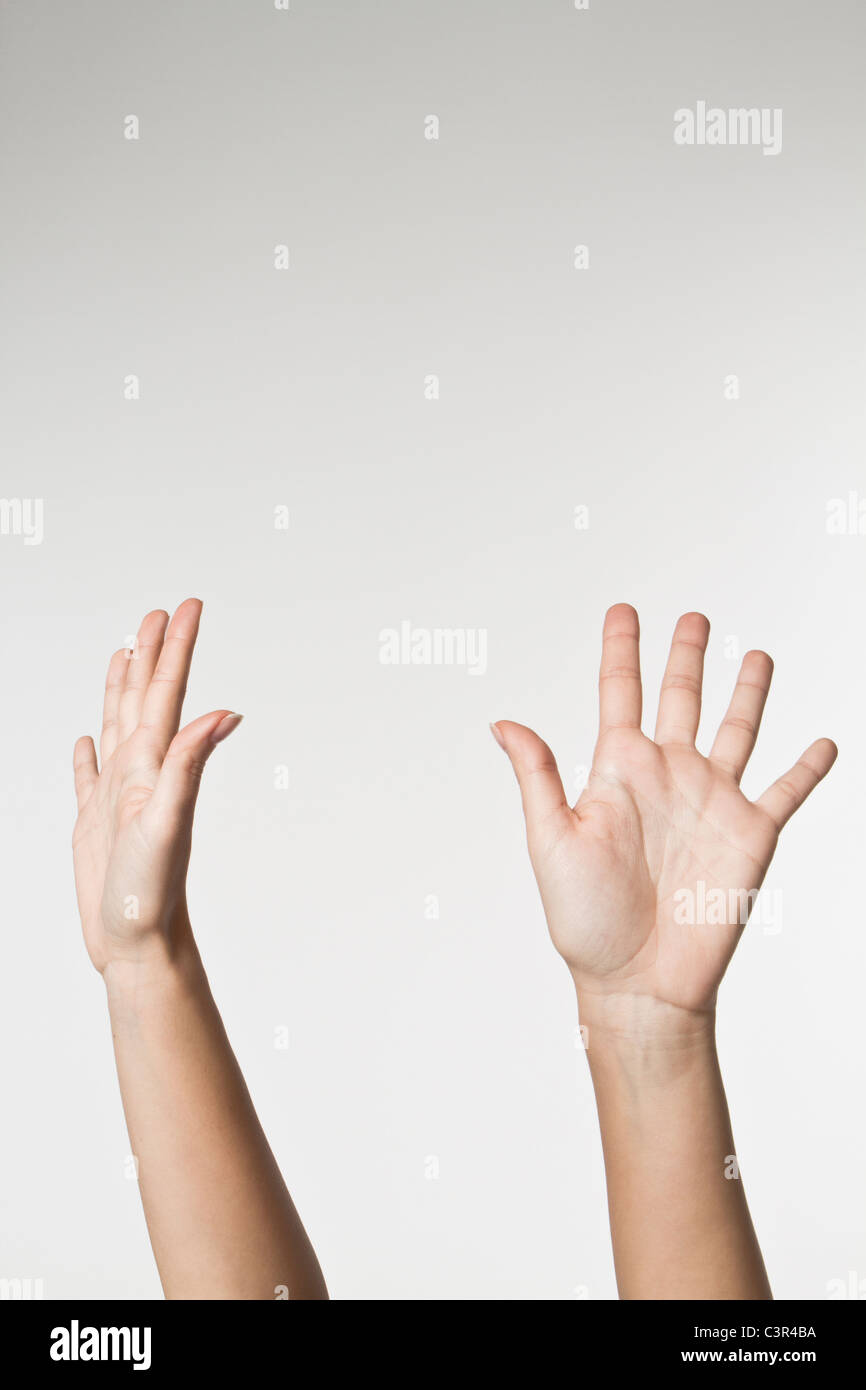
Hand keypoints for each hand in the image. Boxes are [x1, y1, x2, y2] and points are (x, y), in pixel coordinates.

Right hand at [72, 599, 241, 974]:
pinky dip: (86, 755)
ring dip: (120, 690)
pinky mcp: (95, 824)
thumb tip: (227, 712)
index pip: (169, 694)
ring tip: (123, 655)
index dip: (177, 649)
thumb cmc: (153, 890)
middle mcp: (139, 773)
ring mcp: (116, 797)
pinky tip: (87, 741)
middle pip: (144, 699)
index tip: (188, 606)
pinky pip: (88, 778)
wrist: (136, 943)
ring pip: (117, 728)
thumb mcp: (169, 820)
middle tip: (158, 613)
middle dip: (150, 654)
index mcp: (156, 765)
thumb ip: (191, 763)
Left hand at [492, 605, 835, 1023]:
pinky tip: (822, 742)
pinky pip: (786, 791)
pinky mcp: (750, 835)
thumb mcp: (551, 840)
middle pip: (681, 698)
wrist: (637, 982)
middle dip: (688, 656)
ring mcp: (712, 802)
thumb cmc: (585, 920)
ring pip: (737, 730)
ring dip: (748, 694)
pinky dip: (808, 767)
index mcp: (619, 770)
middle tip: (694, 618)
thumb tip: (503, 721)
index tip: (623, 610)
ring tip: (758, 656)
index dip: (622, 649)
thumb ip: (538, 776)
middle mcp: (668, 776)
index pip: (620, 692)